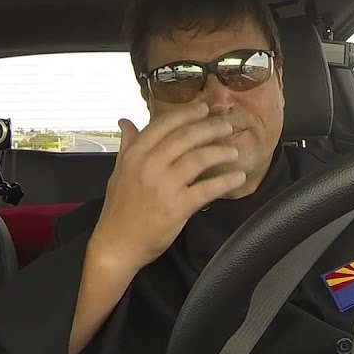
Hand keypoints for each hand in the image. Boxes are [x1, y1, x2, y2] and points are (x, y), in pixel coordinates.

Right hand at [88, 101, 246, 277]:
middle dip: (210, 128)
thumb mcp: (119, 172)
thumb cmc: (119, 210)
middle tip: (226, 126)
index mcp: (135, 155)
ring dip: (220, 152)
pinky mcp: (177, 206)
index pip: (164, 124)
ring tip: (233, 152)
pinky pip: (207, 188)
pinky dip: (225, 181)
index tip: (204, 109)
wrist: (116, 245)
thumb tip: (126, 122)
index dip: (187, 114)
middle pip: (185, 137)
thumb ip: (127, 145)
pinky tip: (237, 177)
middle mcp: (149, 166)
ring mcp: (164, 185)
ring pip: (198, 159)